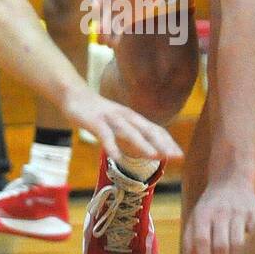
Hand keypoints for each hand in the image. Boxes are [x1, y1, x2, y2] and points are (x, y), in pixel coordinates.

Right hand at [60, 87, 181, 163]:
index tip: (180, 156)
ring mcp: (110, 118)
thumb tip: (147, 149)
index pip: (156, 130)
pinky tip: (117, 158)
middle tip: (176, 157)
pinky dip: (112, 146)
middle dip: (163, 144)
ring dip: (143, 144)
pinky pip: (104, 135)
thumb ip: (132, 133)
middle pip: (148, 130)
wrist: (74, 95)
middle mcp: (125, 116)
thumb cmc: (99, 112)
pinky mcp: (95, 121)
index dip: (168, 142)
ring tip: (155, 156)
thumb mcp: (119, 122)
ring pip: (129, 132)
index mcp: (133, 118)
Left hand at [179, 180, 254, 253]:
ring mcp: (239, 212)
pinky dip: (252, 250)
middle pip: (221, 246)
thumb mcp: (195, 217)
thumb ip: (190, 240)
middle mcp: (221, 212)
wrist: (232, 181)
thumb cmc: (211, 206)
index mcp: (203, 214)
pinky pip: (254, 235)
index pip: (202, 241)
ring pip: (239, 243)